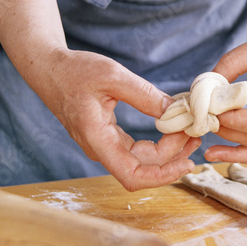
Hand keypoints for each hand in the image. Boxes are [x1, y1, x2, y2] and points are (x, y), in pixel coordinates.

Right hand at [38, 48, 199, 190]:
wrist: (50, 69)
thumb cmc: (75, 71)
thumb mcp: (113, 76)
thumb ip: (144, 95)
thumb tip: (174, 111)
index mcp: (96, 138)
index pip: (131, 176)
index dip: (161, 177)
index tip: (185, 164)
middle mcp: (100, 148)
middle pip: (142, 168)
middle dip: (173, 156)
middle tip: (196, 134)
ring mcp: (103, 145)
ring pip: (141, 159)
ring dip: (168, 150)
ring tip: (190, 131)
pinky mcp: (108, 137)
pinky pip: (136, 149)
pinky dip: (157, 142)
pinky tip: (172, 128)